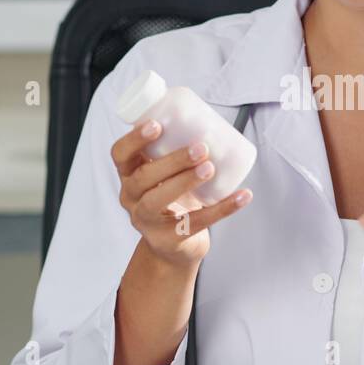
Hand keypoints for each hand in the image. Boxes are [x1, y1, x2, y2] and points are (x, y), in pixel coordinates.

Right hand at [111, 120, 252, 267]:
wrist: (172, 245)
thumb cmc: (171, 197)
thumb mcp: (165, 173)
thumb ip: (174, 148)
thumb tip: (210, 119)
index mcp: (129, 174)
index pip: (120, 154)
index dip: (135, 139)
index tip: (157, 124)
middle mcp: (131, 197)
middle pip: (143, 177)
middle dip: (172, 160)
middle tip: (201, 147)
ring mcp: (146, 221)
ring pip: (158, 200)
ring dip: (186, 181)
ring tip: (210, 167)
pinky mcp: (168, 239)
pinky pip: (196, 223)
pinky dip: (223, 209)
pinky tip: (243, 196)